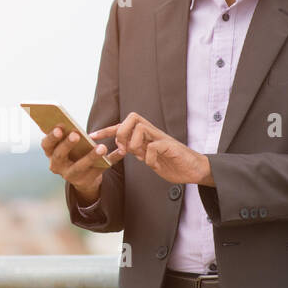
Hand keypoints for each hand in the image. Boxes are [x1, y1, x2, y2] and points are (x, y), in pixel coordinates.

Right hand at [41, 125, 124, 201]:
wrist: (83, 177)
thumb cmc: (73, 152)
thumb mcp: (66, 145)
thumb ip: (66, 134)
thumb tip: (68, 120)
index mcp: (51, 154)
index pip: (46, 145)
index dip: (51, 137)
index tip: (59, 128)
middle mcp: (58, 166)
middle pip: (60, 156)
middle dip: (67, 145)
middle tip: (76, 135)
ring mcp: (71, 176)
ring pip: (80, 167)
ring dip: (91, 157)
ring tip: (102, 147)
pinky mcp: (87, 181)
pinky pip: (100, 169)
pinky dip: (112, 159)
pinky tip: (121, 151)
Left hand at [89, 112, 214, 185]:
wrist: (195, 169)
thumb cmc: (173, 163)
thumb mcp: (150, 158)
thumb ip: (138, 152)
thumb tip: (123, 149)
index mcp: (146, 135)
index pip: (124, 126)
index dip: (107, 130)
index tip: (93, 136)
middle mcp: (153, 133)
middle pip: (132, 118)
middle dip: (122, 132)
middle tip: (123, 149)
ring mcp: (162, 138)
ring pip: (140, 128)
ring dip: (134, 144)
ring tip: (139, 156)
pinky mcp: (171, 146)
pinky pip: (153, 146)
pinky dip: (149, 157)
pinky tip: (153, 164)